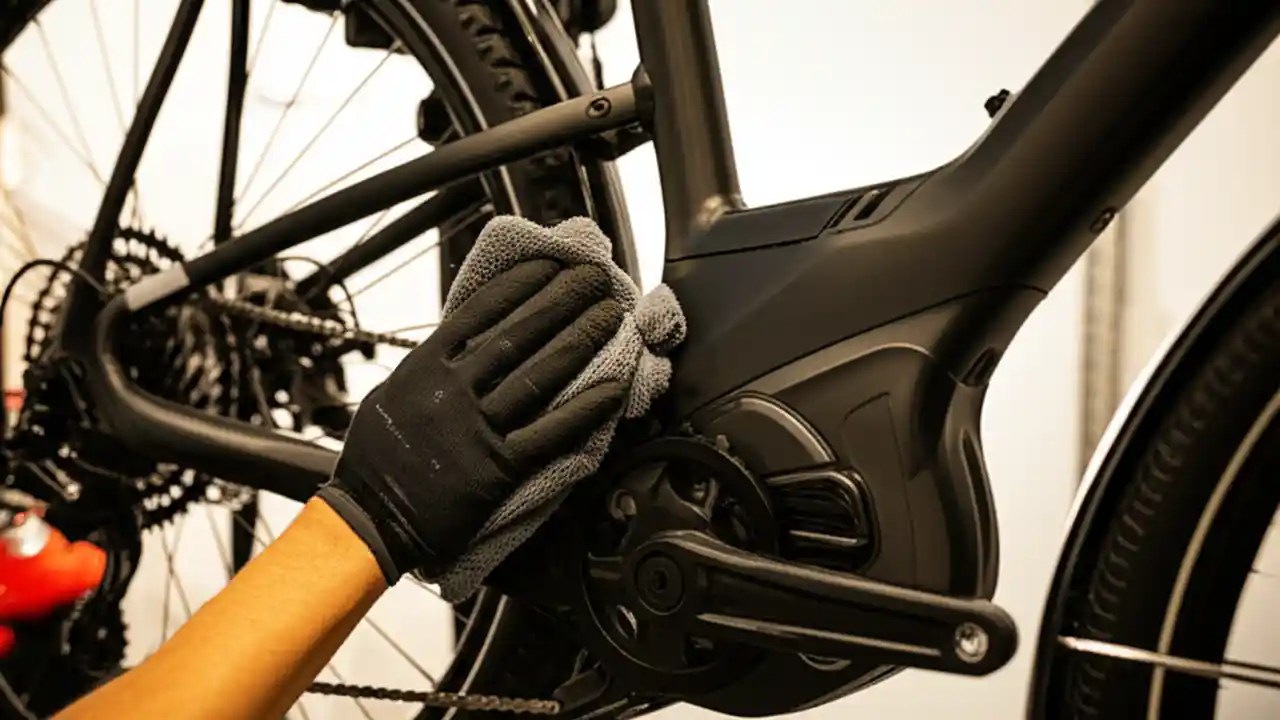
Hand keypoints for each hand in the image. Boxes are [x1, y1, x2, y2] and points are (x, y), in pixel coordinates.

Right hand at [318, 259, 625, 583]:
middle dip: (562, 301)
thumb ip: (430, 365)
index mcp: (422, 368)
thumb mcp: (391, 395)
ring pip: (539, 375)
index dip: (520, 284)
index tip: (550, 264)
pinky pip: (550, 432)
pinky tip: (612, 387)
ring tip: (609, 316)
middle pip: (517, 335)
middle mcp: (450, 392)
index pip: (478, 312)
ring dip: (580, 340)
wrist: (370, 522)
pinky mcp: (496, 469)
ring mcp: (474, 429)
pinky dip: (584, 408)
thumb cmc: (377, 460)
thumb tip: (466, 335)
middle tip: (595, 279)